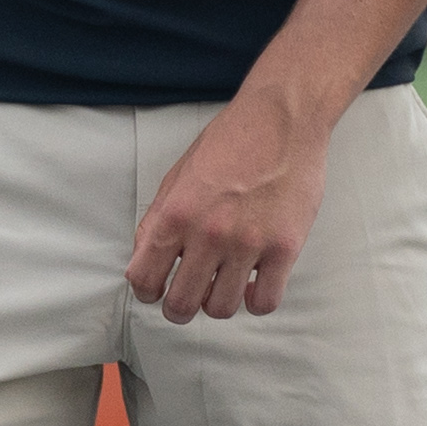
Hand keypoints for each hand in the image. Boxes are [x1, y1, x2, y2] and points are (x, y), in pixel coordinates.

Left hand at [126, 86, 330, 323]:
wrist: (283, 117)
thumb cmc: (232, 140)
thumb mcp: (180, 173)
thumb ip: (157, 218)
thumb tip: (142, 258)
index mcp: (177, 213)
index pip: (144, 279)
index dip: (147, 291)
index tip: (157, 290)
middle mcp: (209, 233)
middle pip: (182, 304)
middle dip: (179, 308)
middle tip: (188, 298)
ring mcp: (249, 243)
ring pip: (222, 309)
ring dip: (218, 302)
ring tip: (224, 283)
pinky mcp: (284, 248)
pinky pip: (264, 301)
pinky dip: (255, 300)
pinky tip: (254, 281)